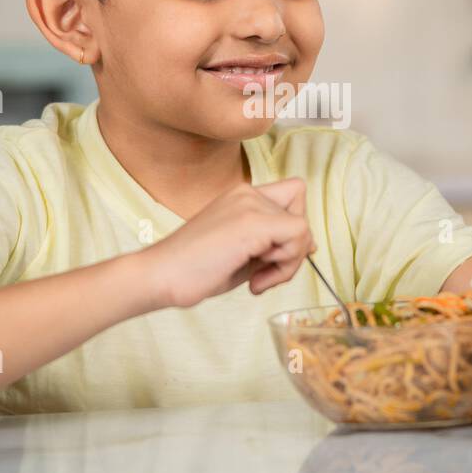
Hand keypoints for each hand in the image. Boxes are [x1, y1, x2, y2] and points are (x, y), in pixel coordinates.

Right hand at [140, 177, 315, 308]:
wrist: (161, 276)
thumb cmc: (195, 271)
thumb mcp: (242, 253)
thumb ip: (272, 245)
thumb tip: (310, 244)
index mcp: (242, 195)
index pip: (292, 196)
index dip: (294, 224)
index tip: (275, 255)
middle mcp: (247, 192)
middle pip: (301, 211)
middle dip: (293, 249)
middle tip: (265, 272)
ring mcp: (250, 204)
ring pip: (302, 227)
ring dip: (288, 262)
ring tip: (257, 280)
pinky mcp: (252, 222)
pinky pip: (298, 236)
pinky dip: (286, 265)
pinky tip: (256, 280)